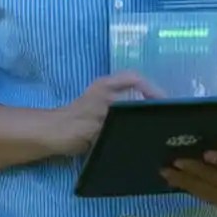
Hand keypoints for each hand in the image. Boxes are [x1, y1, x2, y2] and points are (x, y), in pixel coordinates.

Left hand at [47, 71, 163, 155]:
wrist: (50, 137)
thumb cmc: (72, 127)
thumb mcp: (99, 122)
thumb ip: (120, 119)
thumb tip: (143, 121)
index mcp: (106, 87)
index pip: (135, 79)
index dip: (152, 88)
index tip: (165, 102)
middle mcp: (107, 91)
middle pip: (137, 88)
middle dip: (152, 98)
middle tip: (166, 113)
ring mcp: (105, 104)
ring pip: (132, 101)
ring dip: (145, 109)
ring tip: (158, 122)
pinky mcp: (103, 117)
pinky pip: (125, 115)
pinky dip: (135, 120)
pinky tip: (140, 132)